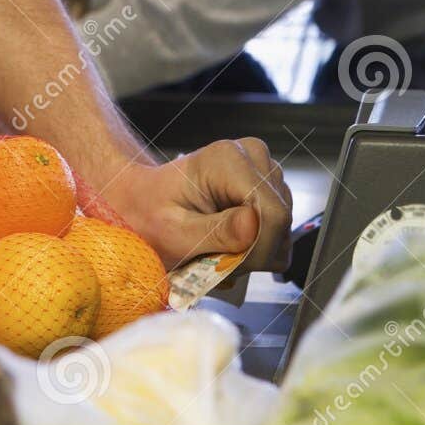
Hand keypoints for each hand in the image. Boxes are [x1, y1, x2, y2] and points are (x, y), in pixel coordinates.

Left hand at [98, 140, 292, 270]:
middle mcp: (253, 157)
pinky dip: (255, 246)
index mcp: (229, 160)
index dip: (260, 250)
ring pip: (281, 229)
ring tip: (215, 251)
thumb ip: (215, 232)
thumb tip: (253, 226)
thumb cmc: (150, 213)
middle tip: (216, 262)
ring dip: (252, 251)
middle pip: (280, 221)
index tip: (232, 267)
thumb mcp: (174, 232)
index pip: (272, 213)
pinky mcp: (268, 188)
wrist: (143, 200)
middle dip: (253, 253)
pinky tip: (226, 244)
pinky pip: (277, 230)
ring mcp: (264, 171)